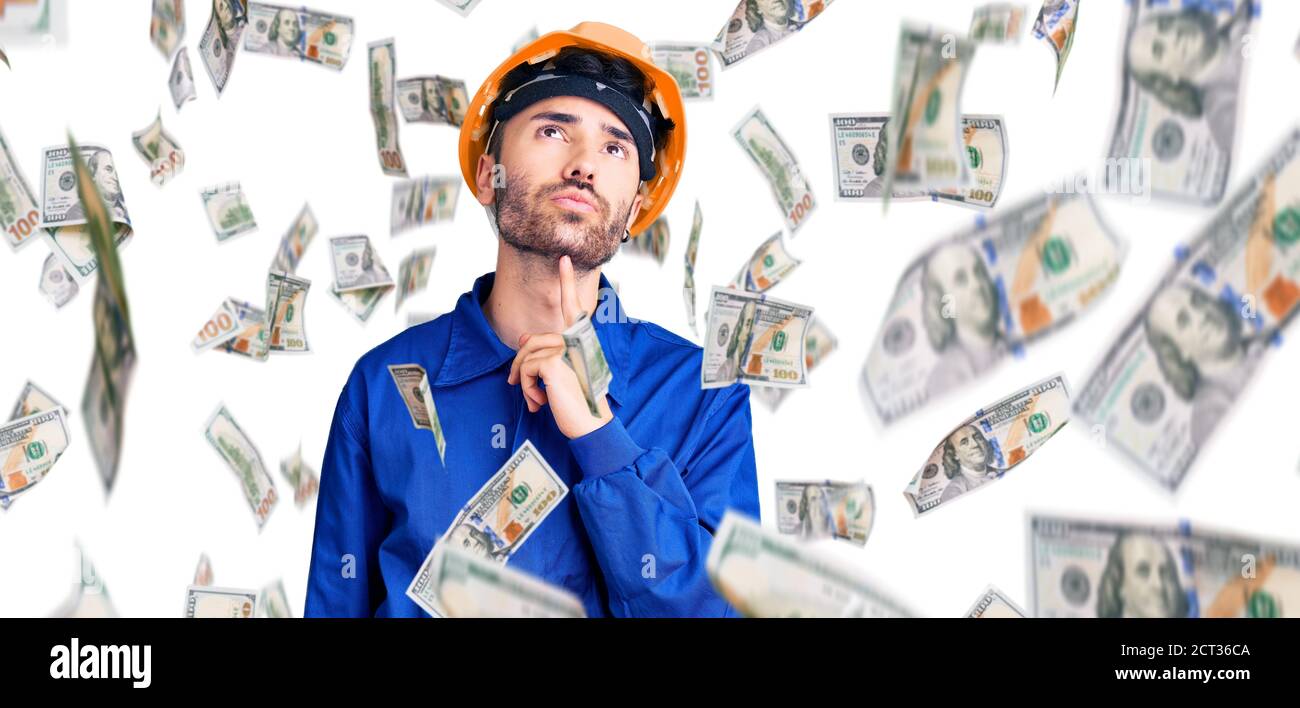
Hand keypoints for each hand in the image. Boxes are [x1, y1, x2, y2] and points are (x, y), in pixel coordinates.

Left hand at [507, 256, 613, 438]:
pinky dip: (528, 388)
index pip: (573, 307)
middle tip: (518, 386)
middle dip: (520, 366)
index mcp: (582, 340)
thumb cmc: (578, 400)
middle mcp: (576, 340)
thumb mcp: (560, 373)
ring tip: (536, 398)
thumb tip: (523, 339)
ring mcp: (566, 348)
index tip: (563, 259)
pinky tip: (541, 401)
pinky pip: (526, 369)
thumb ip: (545, 353)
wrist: (590, 424)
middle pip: (531, 341)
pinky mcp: (554, 361)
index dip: (567, 282)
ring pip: (526, 354)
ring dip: (523, 380)